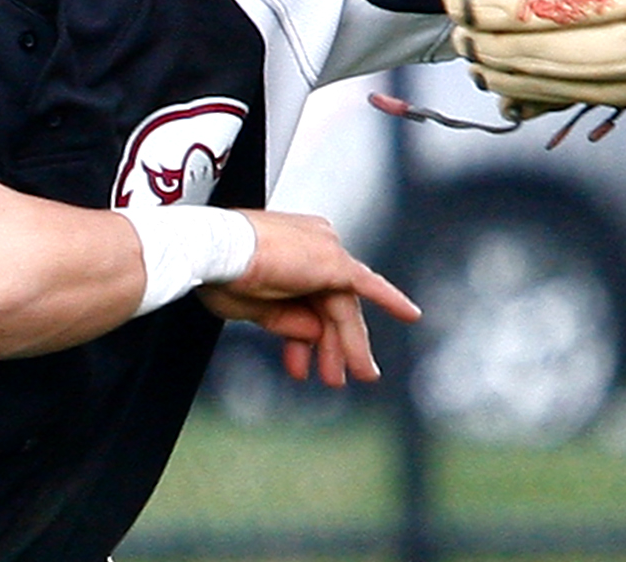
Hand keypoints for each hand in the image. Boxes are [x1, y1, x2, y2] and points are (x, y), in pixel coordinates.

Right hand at [195, 211, 419, 386]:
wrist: (216, 250)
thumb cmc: (220, 271)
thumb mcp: (251, 307)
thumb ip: (285, 321)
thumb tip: (313, 334)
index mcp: (287, 252)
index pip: (305, 300)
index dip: (300, 337)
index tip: (297, 366)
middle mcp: (310, 247)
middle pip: (330, 305)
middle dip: (331, 344)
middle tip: (336, 378)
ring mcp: (324, 251)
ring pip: (344, 306)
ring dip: (349, 343)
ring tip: (354, 376)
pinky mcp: (333, 262)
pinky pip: (368, 284)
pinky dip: (390, 299)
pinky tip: (409, 315)